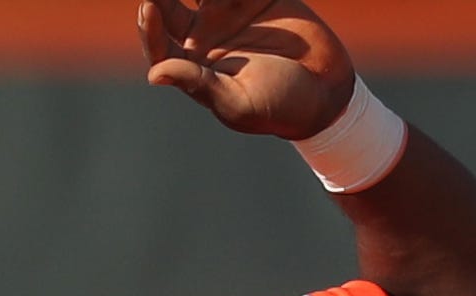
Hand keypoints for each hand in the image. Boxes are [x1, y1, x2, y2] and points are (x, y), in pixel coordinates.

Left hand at [137, 0, 354, 139]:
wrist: (327, 89)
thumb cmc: (280, 106)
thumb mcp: (239, 102)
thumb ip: (199, 85)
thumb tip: (154, 74)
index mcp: (195, 66)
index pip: (160, 44)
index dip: (149, 27)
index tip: (148, 6)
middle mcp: (205, 36)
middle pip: (169, 6)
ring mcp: (229, 12)